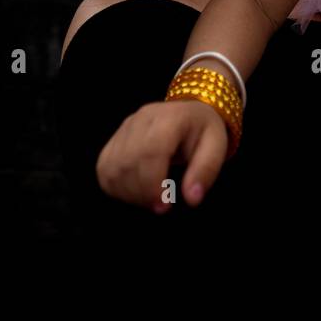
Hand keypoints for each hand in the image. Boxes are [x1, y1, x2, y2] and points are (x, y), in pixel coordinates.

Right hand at [95, 100, 229, 211]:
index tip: (164, 205)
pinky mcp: (114, 139)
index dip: (153, 183)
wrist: (188, 113)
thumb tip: (192, 199)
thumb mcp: (216, 147)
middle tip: (160, 206)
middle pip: (128, 161)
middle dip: (141, 192)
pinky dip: (116, 187)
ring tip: (150, 199)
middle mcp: (142, 118)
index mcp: (170, 117)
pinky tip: (135, 193)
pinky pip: (104, 168)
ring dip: (128, 193)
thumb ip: (205, 172)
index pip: (151, 150)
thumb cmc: (202, 131)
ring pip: (111, 166)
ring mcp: (124, 128)